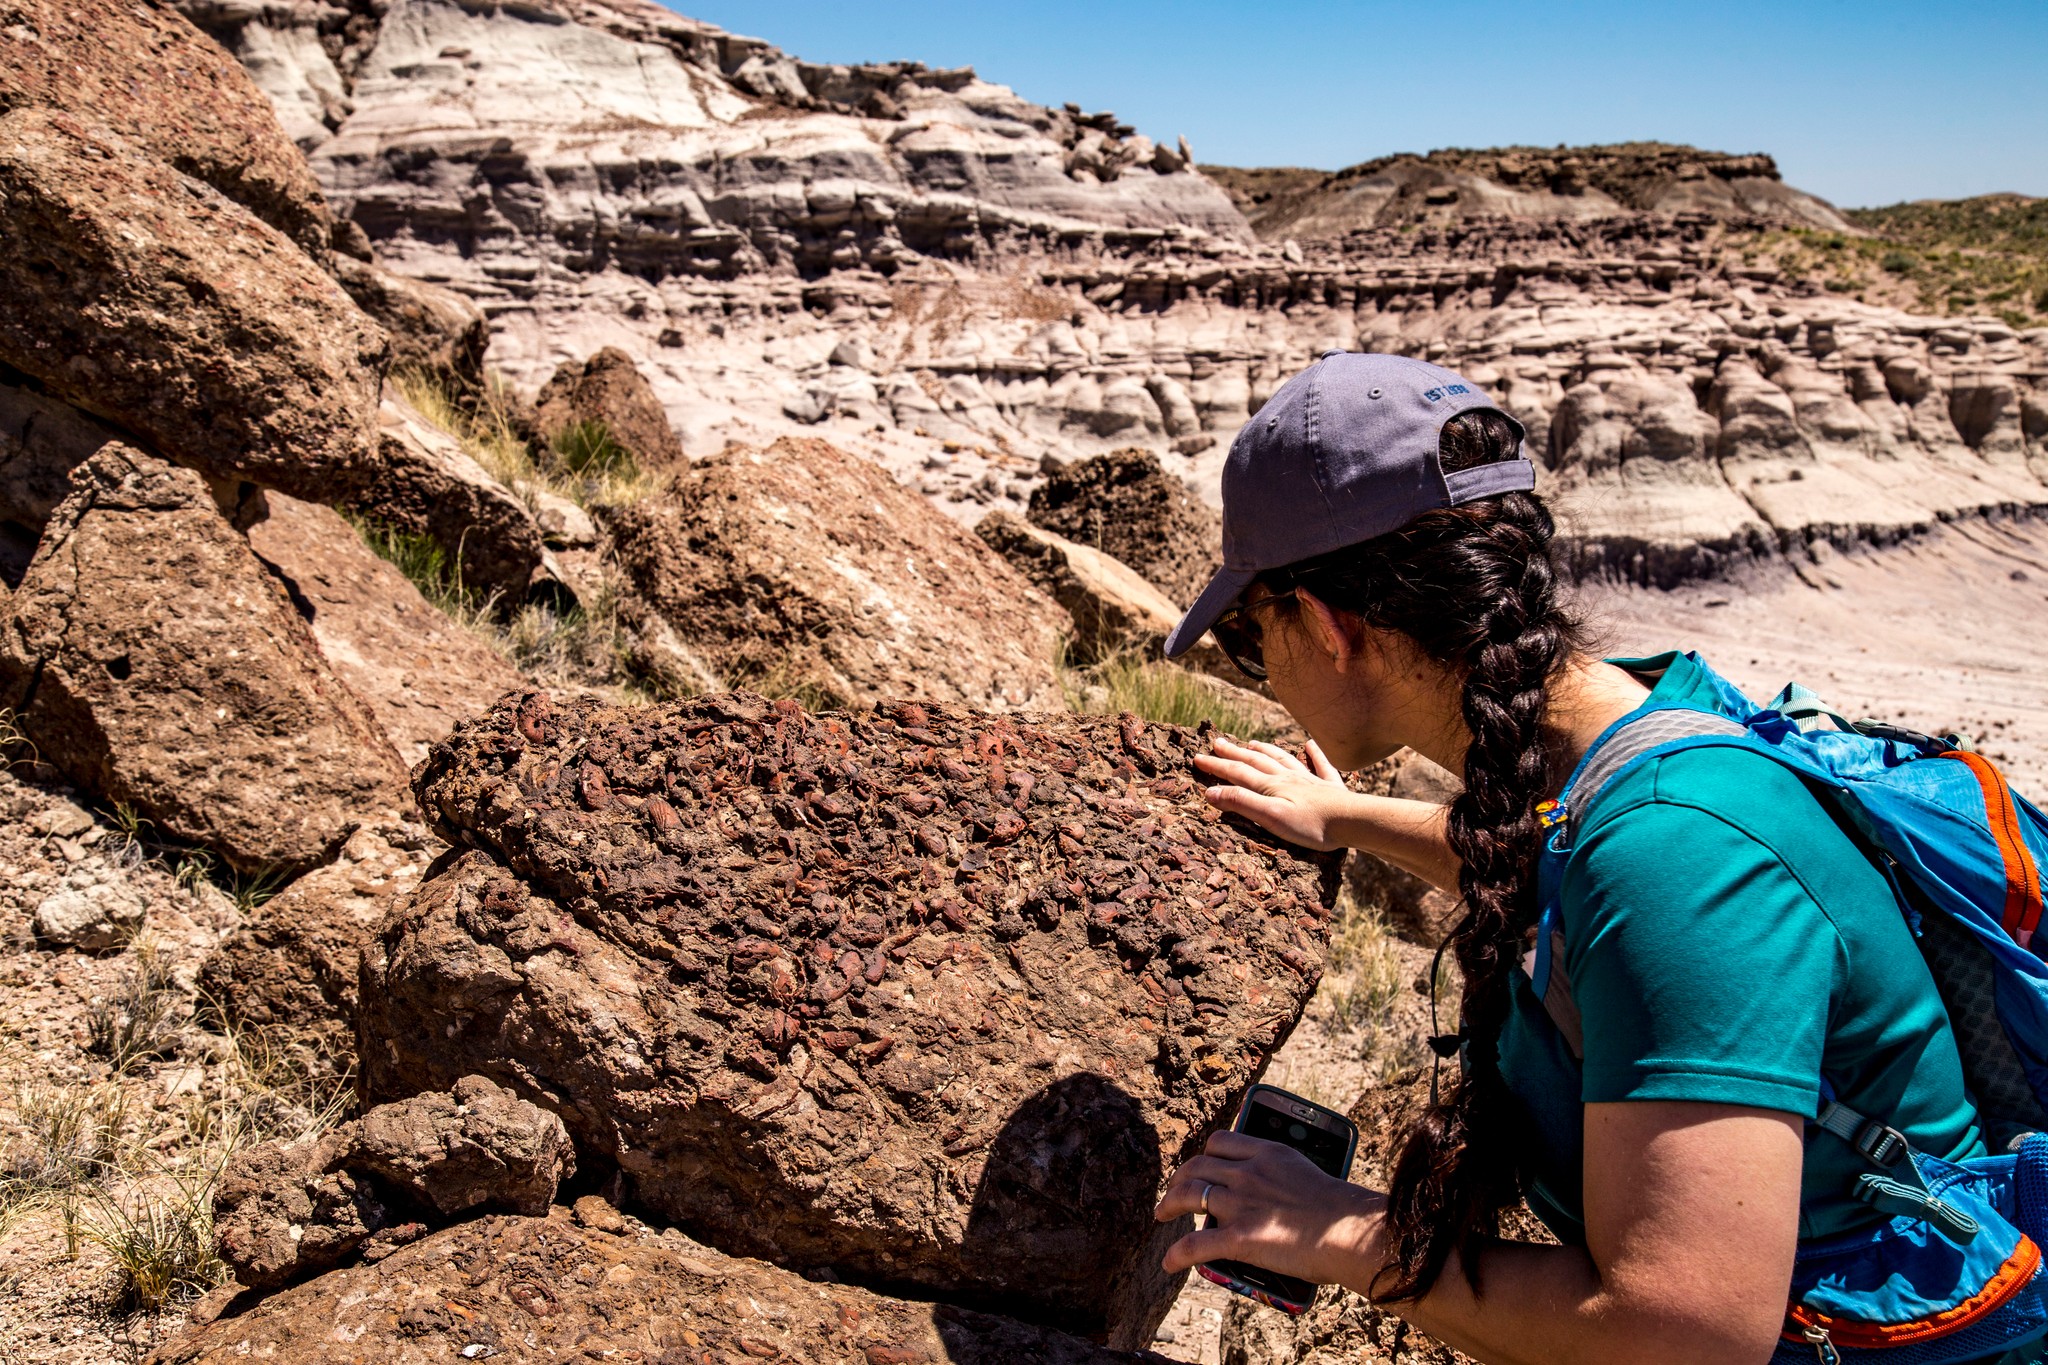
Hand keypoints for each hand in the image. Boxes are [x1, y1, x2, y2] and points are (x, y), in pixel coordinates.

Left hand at [1155, 1130, 1384, 1287]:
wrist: (1349, 1230)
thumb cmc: (1341, 1210)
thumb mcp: (1307, 1173)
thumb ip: (1282, 1175)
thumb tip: (1273, 1193)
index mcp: (1267, 1153)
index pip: (1220, 1142)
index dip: (1202, 1155)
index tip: (1198, 1165)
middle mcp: (1248, 1173)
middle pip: (1196, 1167)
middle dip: (1178, 1179)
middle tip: (1172, 1192)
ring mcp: (1241, 1203)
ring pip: (1188, 1196)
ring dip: (1168, 1205)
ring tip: (1161, 1215)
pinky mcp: (1240, 1237)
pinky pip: (1196, 1244)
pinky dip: (1177, 1254)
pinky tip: (1169, 1263)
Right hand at [1193, 737, 1353, 850]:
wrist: (1351, 822)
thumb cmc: (1311, 825)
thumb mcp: (1270, 817)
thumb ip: (1242, 802)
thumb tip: (1210, 791)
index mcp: (1271, 786)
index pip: (1238, 773)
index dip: (1216, 766)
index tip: (1197, 758)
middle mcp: (1288, 778)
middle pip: (1256, 761)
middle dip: (1234, 754)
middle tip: (1216, 743)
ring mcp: (1310, 781)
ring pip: (1282, 760)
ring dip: (1265, 750)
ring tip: (1252, 743)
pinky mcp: (1330, 788)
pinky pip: (1320, 766)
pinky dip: (1313, 754)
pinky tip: (1309, 744)